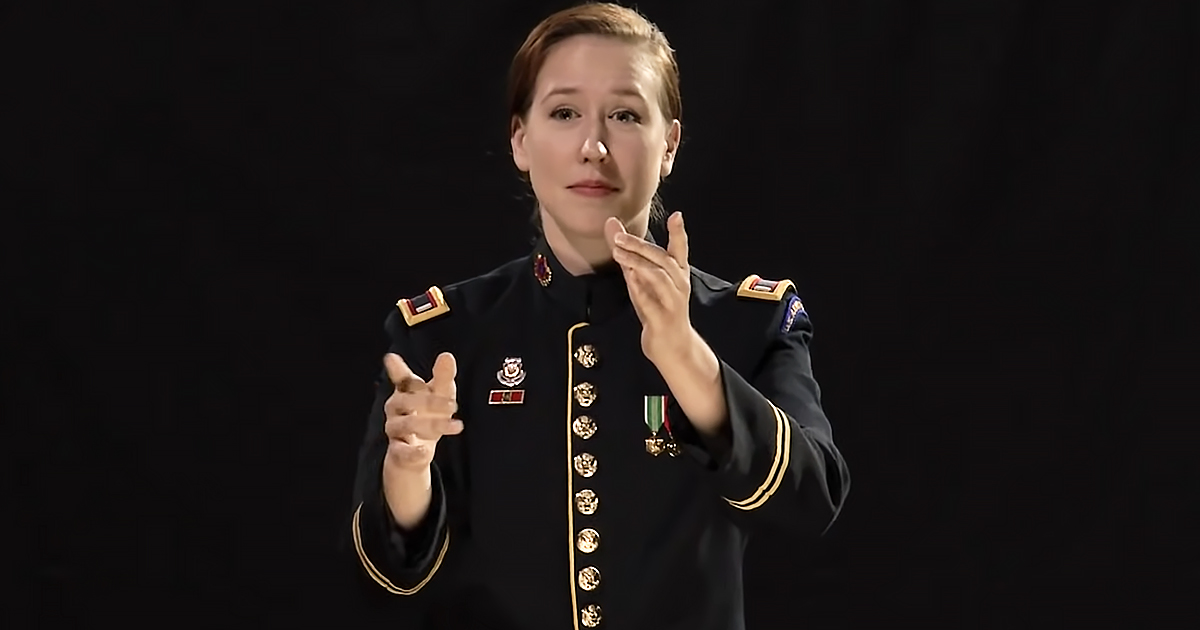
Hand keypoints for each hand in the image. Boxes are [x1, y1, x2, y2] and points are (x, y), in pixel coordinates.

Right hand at [381, 352, 462, 471]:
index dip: (397, 369)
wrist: (418, 451)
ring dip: (434, 425)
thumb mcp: (440, 395)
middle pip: (409, 401)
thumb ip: (443, 377)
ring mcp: (394, 429)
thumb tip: (447, 356)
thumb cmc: (428, 413)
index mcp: (405, 391)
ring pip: (408, 424)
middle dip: (432, 402)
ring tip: (456, 425)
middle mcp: (395, 408)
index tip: (391, 358)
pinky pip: (402, 451)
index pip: (402, 379)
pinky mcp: (397, 450)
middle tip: (453, 405)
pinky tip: (425, 451)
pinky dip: (413, 452)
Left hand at [606, 211, 693, 362]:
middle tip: (618, 236)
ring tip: (618, 254)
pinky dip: (641, 290)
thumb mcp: (641, 280)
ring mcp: (672, 303)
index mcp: (677, 274)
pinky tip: (630, 279)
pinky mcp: (662, 320)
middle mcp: (678, 285)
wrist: (672, 347)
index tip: (677, 215)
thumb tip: (611, 224)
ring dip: (638, 264)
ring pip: (659, 278)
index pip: (680, 249)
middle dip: (640, 246)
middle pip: (663, 260)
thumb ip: (627, 254)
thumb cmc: (657, 309)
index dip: (678, 233)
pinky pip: (652, 303)